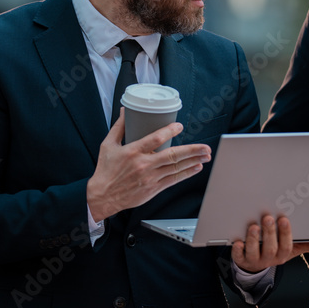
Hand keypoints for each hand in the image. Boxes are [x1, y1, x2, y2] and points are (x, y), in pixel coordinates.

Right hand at [86, 108, 210, 221]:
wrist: (102, 196)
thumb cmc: (105, 170)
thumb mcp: (108, 145)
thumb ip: (119, 127)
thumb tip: (124, 111)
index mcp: (133, 151)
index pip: (155, 139)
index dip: (170, 131)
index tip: (180, 127)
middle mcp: (144, 165)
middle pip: (172, 156)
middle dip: (192, 150)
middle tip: (205, 147)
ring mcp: (150, 178)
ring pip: (176, 168)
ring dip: (193, 161)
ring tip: (206, 156)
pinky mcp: (153, 188)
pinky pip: (173, 180)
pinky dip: (186, 173)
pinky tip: (196, 167)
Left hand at [231, 215, 308, 272]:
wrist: (256, 266)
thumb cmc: (278, 250)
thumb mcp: (294, 249)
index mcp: (283, 254)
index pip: (286, 246)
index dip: (285, 234)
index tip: (284, 219)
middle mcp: (270, 258)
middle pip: (271, 248)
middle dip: (270, 233)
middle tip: (268, 217)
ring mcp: (255, 260)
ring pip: (254, 252)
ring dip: (254, 239)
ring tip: (254, 227)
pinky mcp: (241, 260)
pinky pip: (238, 256)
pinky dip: (237, 249)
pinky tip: (237, 241)